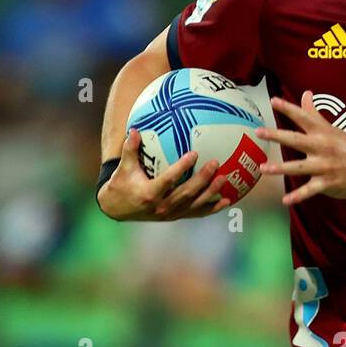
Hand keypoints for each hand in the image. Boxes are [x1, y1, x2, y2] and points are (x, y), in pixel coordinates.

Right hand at [97, 128, 230, 220]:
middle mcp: (162, 207)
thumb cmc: (122, 184)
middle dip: (202, 179)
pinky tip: (227, 201)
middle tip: (215, 163)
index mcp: (150, 193)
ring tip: (224, 179)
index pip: (168, 180)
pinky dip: (212, 208)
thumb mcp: (124, 167)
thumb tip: (134, 129)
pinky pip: (197, 213)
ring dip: (211, 192)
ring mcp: (171, 214)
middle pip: (186, 193)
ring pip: (195, 204)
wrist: (118, 209)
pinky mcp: (177, 217)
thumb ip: (130, 149)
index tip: (194, 153)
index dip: (181, 168)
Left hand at [255, 92, 345, 205]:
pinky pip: (309, 191)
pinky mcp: (326, 183)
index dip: (288, 109)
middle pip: (296, 140)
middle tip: (259, 132)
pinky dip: (298, 196)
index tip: (273, 101)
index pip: (303, 117)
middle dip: (277, 136)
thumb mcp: (332, 129)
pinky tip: (285, 200)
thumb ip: (314, 114)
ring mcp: (324, 166)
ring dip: (280, 168)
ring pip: (298, 167)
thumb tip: (305, 93)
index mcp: (323, 133)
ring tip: (263, 168)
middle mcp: (322, 148)